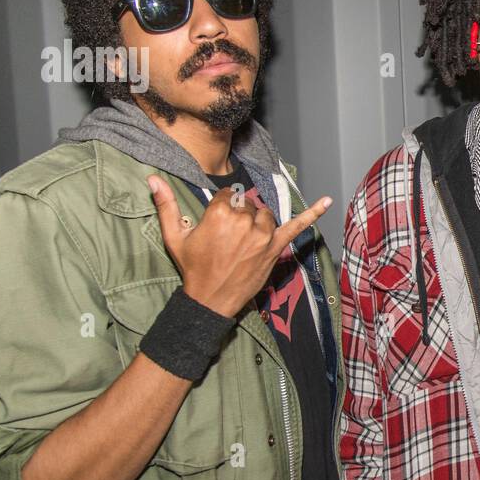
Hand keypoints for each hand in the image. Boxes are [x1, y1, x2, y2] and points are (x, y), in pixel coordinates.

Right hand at [147, 175, 332, 317]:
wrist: (210, 300)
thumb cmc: (192, 268)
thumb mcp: (175, 236)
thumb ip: (166, 206)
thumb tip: (152, 180)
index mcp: (220, 214)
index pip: (226, 196)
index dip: (220, 210)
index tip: (215, 226)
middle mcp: (245, 221)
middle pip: (246, 205)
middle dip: (238, 216)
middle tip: (226, 240)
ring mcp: (263, 235)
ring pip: (265, 214)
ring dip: (257, 222)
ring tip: (243, 241)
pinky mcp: (275, 248)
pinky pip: (297, 227)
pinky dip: (313, 214)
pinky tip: (327, 201)